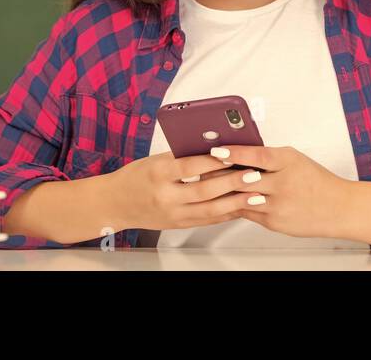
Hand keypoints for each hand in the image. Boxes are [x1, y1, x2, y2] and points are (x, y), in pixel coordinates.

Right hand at [103, 151, 259, 230]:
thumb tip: (214, 147)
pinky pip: (207, 220)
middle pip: (205, 190)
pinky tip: (241, 206)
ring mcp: (172, 214)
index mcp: (158, 173)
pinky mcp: (178, 224)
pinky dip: (226, 213)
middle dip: (233, 182)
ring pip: (210, 210)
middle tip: (254, 174)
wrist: (115, 204)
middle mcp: (165, 196)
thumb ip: (182, 156)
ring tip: (255, 192)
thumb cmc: (136, 177)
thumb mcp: (155, 160)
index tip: (235, 154)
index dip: (215, 161)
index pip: (191, 166)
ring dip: (235, 201)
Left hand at [211, 145, 351, 238]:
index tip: (217, 150)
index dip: (235, 152)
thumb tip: (240, 154)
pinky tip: (225, 200)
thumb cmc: (316, 181)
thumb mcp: (295, 160)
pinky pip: (247, 212)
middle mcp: (282, 184)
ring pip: (241, 198)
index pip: (258, 155)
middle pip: (244, 179)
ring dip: (223, 192)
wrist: (337, 208)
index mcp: (288, 162)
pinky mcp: (273, 221)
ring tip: (207, 185)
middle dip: (220, 174)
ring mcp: (277, 205)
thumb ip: (270, 158)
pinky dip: (236, 205)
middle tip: (200, 168)